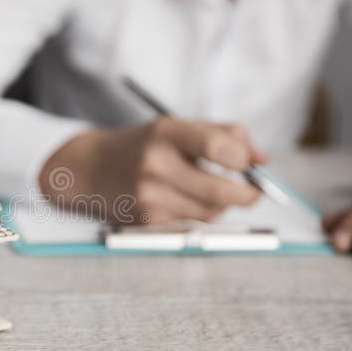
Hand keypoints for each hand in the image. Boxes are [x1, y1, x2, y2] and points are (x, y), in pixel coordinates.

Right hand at [38, 118, 266, 223]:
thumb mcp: (175, 127)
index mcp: (166, 132)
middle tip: (254, 191)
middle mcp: (156, 164)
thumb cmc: (140, 145)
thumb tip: (263, 160)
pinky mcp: (148, 219)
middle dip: (248, 193)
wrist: (88, 169)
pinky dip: (199, 213)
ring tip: (211, 190)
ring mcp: (151, 195)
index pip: (220, 147)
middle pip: (222, 190)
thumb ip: (222, 135)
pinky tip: (184, 200)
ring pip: (211, 211)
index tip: (248, 163)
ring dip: (222, 204)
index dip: (244, 159)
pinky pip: (192, 222)